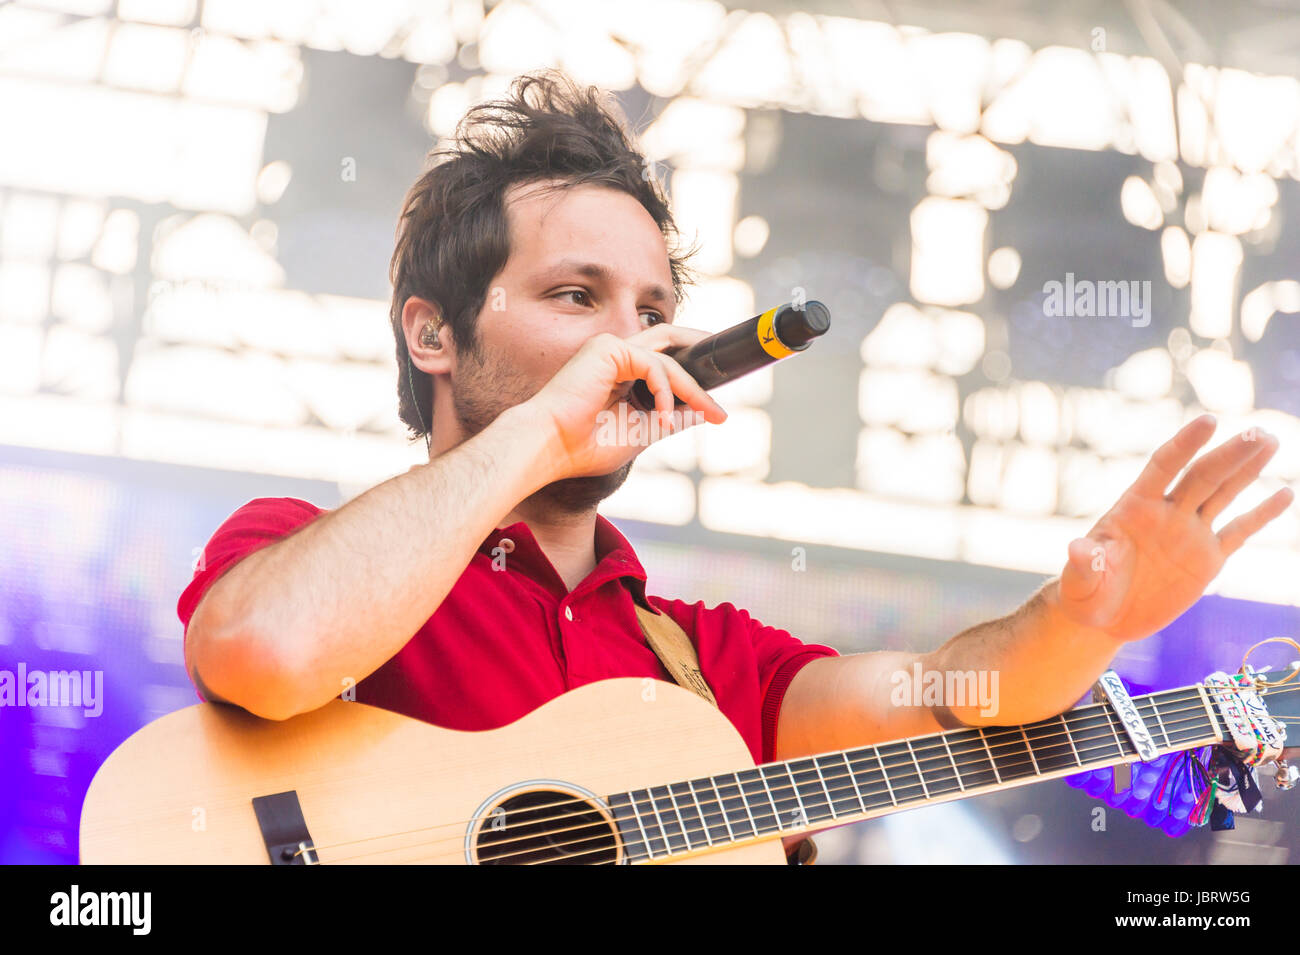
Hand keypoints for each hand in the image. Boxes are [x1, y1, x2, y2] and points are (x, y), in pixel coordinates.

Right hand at [522, 325, 727, 481]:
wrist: (550, 449)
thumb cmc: (585, 446)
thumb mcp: (642, 432)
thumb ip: (671, 418)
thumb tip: (703, 412)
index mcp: (619, 372)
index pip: (663, 362)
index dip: (692, 378)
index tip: (715, 406)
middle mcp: (614, 354)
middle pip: (670, 342)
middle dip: (702, 351)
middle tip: (729, 370)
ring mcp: (611, 348)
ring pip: (668, 359)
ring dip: (692, 388)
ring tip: (708, 413)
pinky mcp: (608, 348)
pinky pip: (654, 365)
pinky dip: (667, 392)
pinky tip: (664, 419)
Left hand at [1056, 415, 1292, 642]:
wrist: (1103, 617)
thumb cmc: (1085, 592)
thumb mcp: (1079, 580)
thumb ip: (1084, 564)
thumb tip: (1079, 549)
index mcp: (1134, 508)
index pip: (1163, 467)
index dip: (1184, 445)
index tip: (1208, 421)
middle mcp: (1166, 513)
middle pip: (1202, 476)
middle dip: (1229, 454)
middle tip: (1259, 433)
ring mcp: (1189, 534)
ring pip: (1223, 494)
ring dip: (1246, 469)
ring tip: (1269, 440)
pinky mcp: (1207, 560)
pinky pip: (1239, 532)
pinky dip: (1261, 515)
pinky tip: (1285, 493)